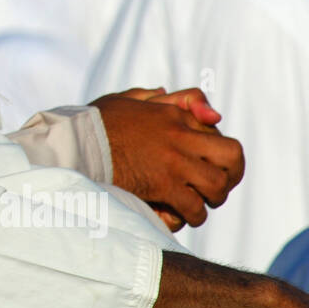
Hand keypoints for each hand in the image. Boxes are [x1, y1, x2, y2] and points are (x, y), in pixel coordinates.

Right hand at [90, 87, 244, 230]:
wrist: (76, 143)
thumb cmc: (93, 122)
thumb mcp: (123, 99)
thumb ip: (149, 96)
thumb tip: (164, 91)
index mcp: (172, 114)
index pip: (213, 124)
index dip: (215, 145)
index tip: (207, 159)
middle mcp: (180, 136)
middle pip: (232, 154)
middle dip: (232, 173)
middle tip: (219, 185)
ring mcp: (174, 162)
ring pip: (218, 184)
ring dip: (212, 198)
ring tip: (199, 203)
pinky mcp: (163, 185)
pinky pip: (195, 206)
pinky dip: (192, 215)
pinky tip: (180, 216)